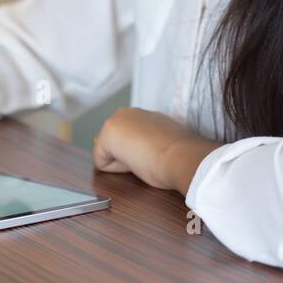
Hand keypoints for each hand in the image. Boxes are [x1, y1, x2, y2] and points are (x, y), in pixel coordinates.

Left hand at [92, 107, 219, 194]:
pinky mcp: (106, 135)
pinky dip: (116, 169)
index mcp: (141, 115)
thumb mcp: (164, 143)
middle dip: (127, 156)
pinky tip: (135, 163)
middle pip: (115, 147)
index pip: (128, 142)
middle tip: (149, 157)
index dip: (140, 155)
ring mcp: (114, 121)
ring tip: (144, 159)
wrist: (181, 156)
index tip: (156, 154)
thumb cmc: (179, 154)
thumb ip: (149, 142)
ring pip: (109, 154)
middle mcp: (126, 113)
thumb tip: (137, 151)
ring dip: (123, 162)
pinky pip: (102, 163)